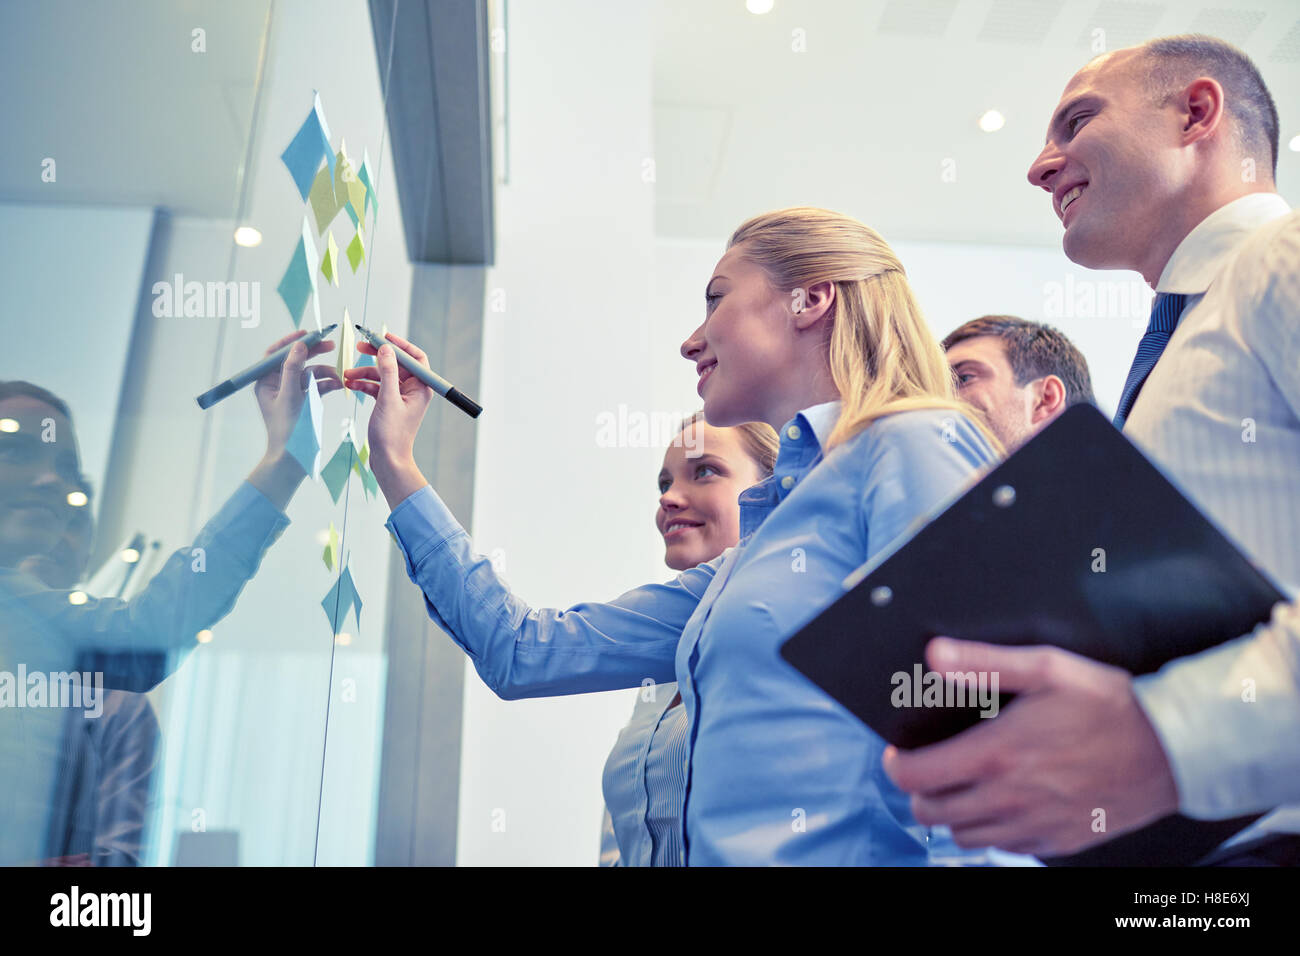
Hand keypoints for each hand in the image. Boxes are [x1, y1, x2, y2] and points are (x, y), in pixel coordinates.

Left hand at [247, 330, 340, 510]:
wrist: (294, 458)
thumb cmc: (288, 430)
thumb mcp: (291, 396)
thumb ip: (293, 369)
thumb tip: (298, 346)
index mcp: (266, 383)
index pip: (276, 354)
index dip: (291, 342)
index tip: (308, 333)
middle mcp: (277, 386)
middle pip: (295, 360)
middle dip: (313, 353)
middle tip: (330, 345)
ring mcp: (291, 394)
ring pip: (308, 373)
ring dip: (324, 372)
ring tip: (337, 376)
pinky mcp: (304, 402)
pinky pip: (316, 386)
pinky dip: (327, 384)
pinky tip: (337, 385)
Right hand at [343, 331, 432, 506]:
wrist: (388, 461)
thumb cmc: (392, 435)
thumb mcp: (388, 399)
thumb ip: (388, 372)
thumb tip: (386, 348)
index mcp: (421, 388)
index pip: (415, 357)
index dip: (400, 345)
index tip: (383, 336)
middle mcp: (413, 390)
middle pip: (396, 363)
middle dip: (377, 355)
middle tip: (360, 346)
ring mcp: (400, 398)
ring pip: (383, 375)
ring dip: (365, 372)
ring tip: (346, 373)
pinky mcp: (388, 405)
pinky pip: (376, 387)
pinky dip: (364, 384)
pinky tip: (349, 383)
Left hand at [881, 637, 1179, 856]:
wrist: (1172, 749)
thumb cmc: (1110, 704)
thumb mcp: (1046, 667)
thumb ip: (984, 662)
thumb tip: (934, 655)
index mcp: (996, 755)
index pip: (915, 777)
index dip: (896, 766)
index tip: (899, 753)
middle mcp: (1008, 798)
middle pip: (931, 813)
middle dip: (920, 791)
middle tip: (931, 768)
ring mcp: (1033, 826)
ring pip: (964, 836)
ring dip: (955, 813)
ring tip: (967, 785)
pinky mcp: (1057, 843)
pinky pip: (1006, 849)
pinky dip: (994, 830)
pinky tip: (1007, 802)